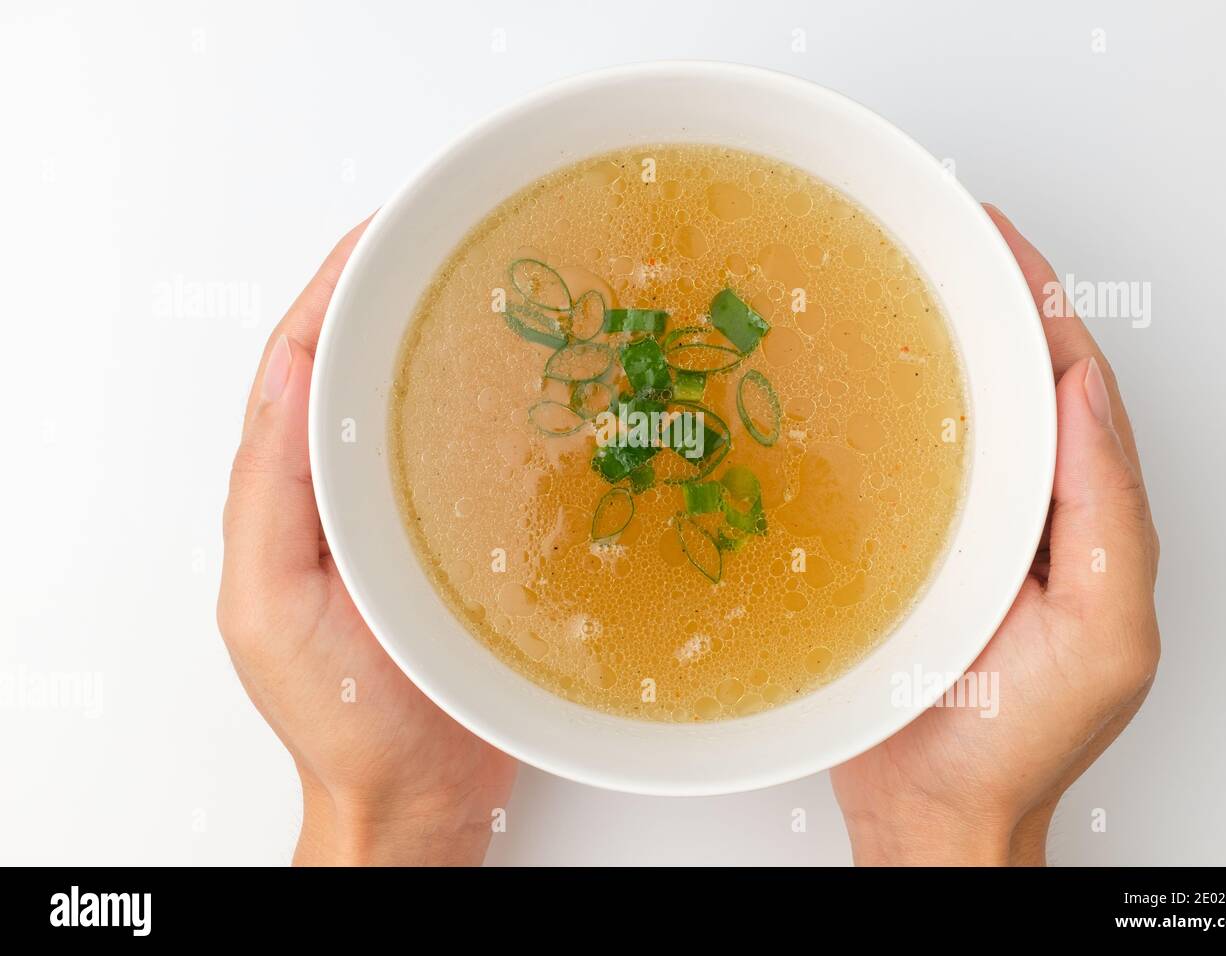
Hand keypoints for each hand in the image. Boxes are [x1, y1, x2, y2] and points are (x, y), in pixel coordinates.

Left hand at [217, 219, 516, 865]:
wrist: (417, 796)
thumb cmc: (343, 718)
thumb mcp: (271, 603)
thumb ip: (269, 492)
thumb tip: (288, 373)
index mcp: (286, 494)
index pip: (300, 360)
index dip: (334, 285)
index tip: (384, 229)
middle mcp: (343, 492)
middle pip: (364, 366)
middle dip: (399, 295)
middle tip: (457, 239)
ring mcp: (403, 515)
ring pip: (422, 405)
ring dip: (452, 343)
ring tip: (506, 293)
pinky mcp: (460, 541)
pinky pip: (474, 457)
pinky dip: (497, 411)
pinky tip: (542, 390)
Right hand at [831, 205, 1160, 865]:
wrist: (933, 812)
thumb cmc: (1016, 742)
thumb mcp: (1105, 635)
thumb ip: (1110, 514)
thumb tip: (1085, 395)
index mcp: (1086, 521)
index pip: (1073, 388)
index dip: (1044, 308)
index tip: (1002, 243)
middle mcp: (1025, 514)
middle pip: (1011, 385)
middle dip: (987, 307)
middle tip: (941, 240)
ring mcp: (962, 529)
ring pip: (953, 418)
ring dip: (931, 350)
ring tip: (893, 286)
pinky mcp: (902, 549)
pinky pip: (896, 464)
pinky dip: (881, 414)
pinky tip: (845, 386)